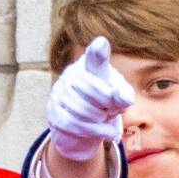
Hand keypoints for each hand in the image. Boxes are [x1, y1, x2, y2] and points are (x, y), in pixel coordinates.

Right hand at [46, 35, 134, 162]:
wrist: (87, 130)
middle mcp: (71, 73)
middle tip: (112, 111)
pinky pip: (72, 123)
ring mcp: (58, 91)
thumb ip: (123, 95)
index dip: (98, 52)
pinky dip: (93, 132)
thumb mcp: (119, 99)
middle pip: (91, 90)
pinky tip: (107, 133)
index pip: (94, 57)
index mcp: (91, 65)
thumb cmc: (106, 106)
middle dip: (107, 105)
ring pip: (81, 109)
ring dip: (101, 122)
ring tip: (108, 123)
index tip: (102, 44)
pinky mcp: (52, 110)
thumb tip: (125, 99)